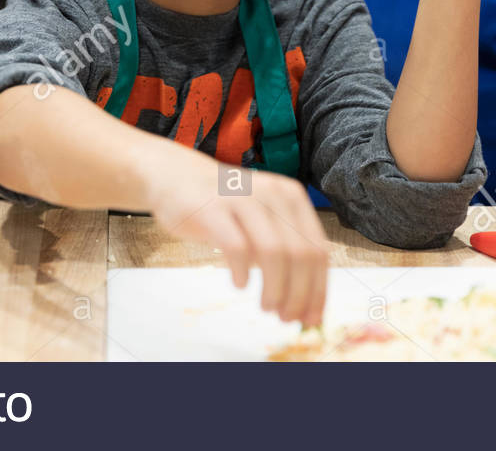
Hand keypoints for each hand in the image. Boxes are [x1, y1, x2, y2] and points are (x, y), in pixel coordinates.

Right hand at [145, 151, 327, 326]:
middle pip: (300, 254)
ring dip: (275, 288)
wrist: (176, 176)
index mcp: (292, 197)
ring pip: (274, 253)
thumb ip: (284, 252)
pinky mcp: (213, 209)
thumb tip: (305, 305)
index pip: (318, 249)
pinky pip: (236, 247)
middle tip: (287, 318)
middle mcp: (272, 194)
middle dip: (298, 294)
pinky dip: (243, 272)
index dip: (318, 288)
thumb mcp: (262, 221)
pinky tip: (241, 284)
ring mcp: (243, 199)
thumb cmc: (225, 207)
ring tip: (267, 307)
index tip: (311, 318)